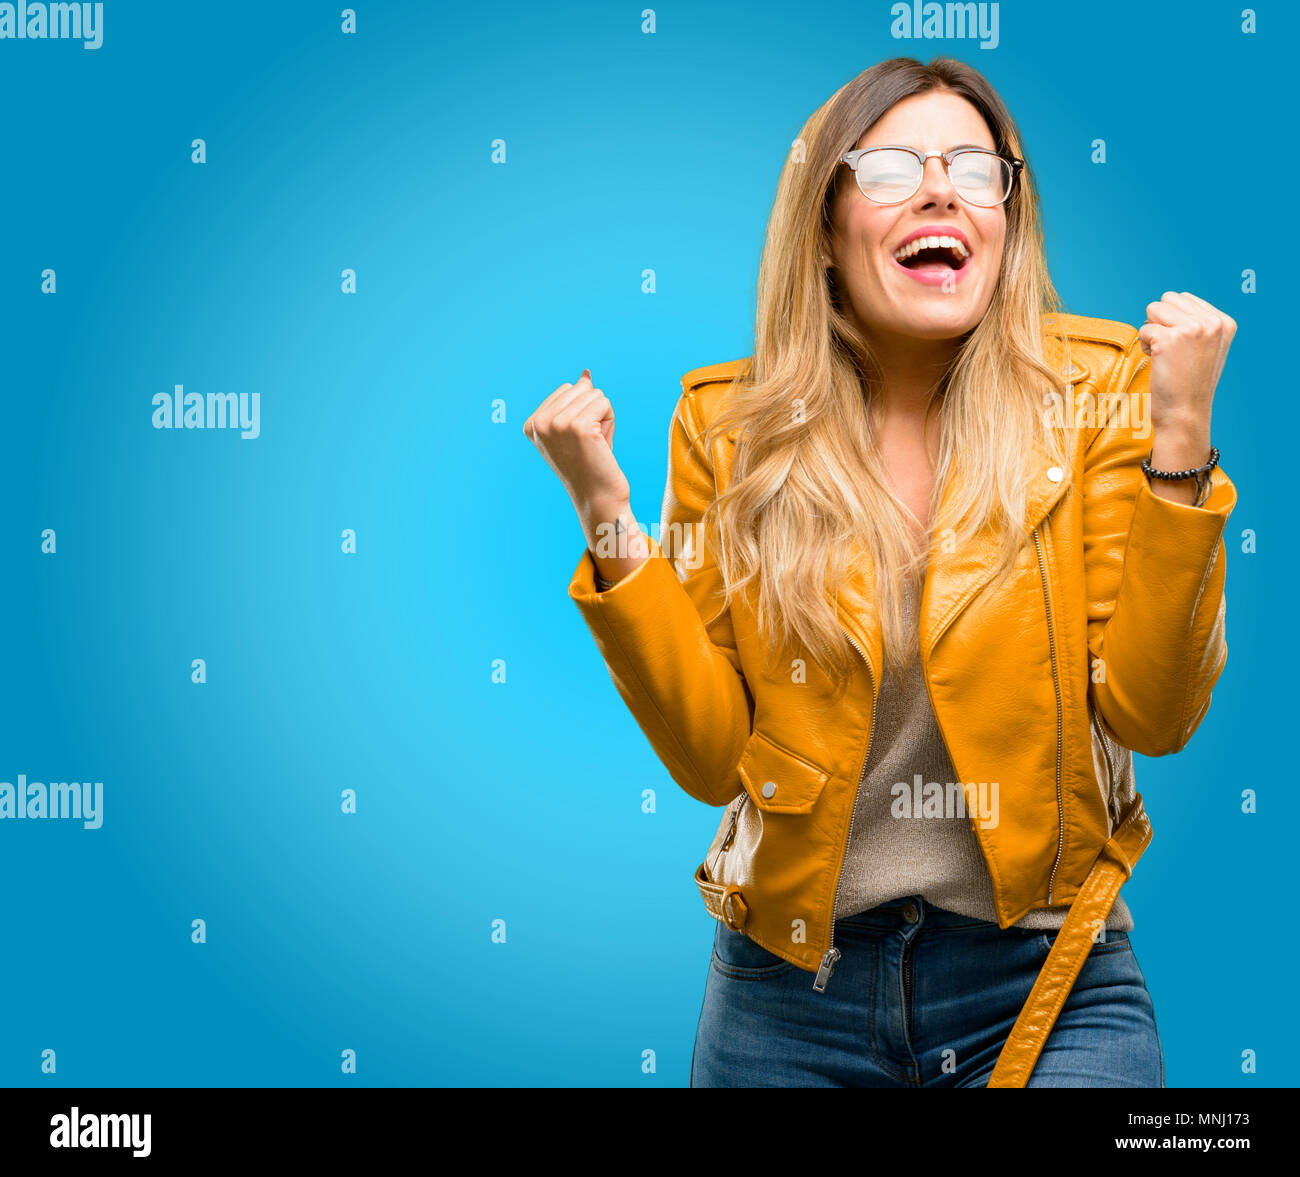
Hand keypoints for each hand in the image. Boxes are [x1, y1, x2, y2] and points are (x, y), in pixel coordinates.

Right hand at [523, 369, 631, 523]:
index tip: (577, 440)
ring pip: (594, 394)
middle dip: (593, 411)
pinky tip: (602, 443)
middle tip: (589, 443)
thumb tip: (586, 374)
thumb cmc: (591, 462)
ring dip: (603, 417)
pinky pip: (604, 402)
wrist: (598, 496)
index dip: (581, 411)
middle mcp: (540, 423)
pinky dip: (610, 421)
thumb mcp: (578, 426)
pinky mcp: (578, 426)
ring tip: (595, 444)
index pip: (568, 389)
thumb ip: (577, 399)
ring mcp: (557, 424)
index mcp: (532, 423)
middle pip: (580, 388)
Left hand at [1137, 292, 1235, 432]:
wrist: (1185, 412)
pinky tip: (1157, 362)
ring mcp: (1191, 329)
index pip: (1184, 298)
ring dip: (1151, 331)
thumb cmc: (1190, 383)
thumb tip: (1172, 299)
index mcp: (1224, 321)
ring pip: (1153, 310)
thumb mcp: (1207, 347)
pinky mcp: (1169, 339)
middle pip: (1167, 299)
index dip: (1173, 320)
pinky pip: (1143, 329)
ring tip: (1164, 354)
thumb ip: (1198, 323)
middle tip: (1170, 349)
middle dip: (1160, 321)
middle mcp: (1211, 322)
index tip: (1182, 346)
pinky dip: (1144, 346)